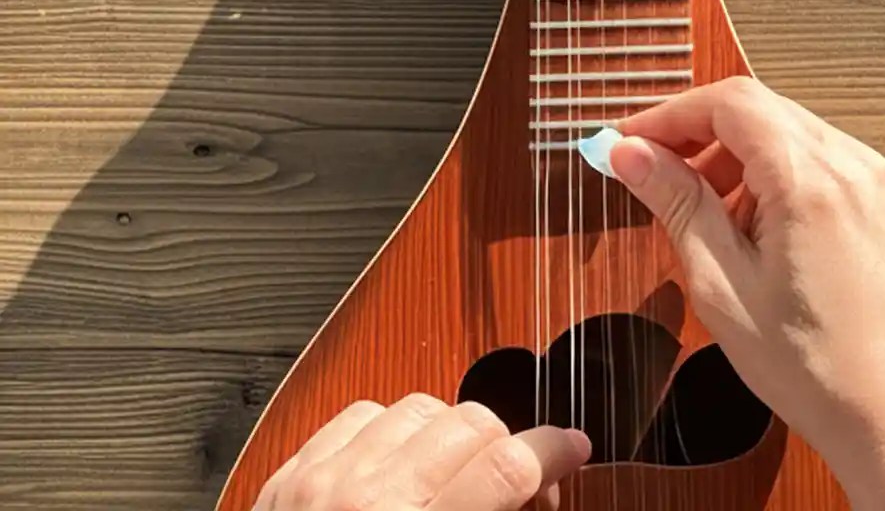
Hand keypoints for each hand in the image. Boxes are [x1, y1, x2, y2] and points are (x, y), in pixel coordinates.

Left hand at [253, 394, 589, 510]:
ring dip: (446, 435)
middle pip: (469, 423)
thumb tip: (530, 500)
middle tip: (509, 483)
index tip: (571, 449)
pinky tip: (395, 464)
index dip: (553, 451)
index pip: (506, 467)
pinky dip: (388, 430)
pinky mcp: (290, 475)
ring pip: (417, 407)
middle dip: (503, 445)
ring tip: (449, 476)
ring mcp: (321, 480)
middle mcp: (366, 500)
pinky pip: (358, 415)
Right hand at [610, 77, 884, 509]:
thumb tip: (632, 155)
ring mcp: (878, 183)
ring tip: (703, 218)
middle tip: (652, 177)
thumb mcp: (724, 286)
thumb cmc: (821, 370)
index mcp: (813, 181)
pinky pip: (818, 162)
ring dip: (734, 157)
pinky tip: (752, 229)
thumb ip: (678, 205)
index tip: (628, 143)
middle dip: (697, 135)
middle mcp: (855, 167)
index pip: (729, 102)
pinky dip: (773, 177)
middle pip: (759, 110)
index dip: (668, 115)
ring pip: (788, 133)